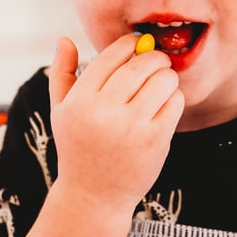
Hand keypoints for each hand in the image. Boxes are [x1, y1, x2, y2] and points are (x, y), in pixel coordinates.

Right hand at [45, 34, 183, 214]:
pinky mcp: (155, 140)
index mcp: (80, 100)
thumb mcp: (61, 111)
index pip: (112, 55)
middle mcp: (104, 111)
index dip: (129, 44)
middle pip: (141, 65)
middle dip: (154, 57)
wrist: (93, 196)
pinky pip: (174, 102)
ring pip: (163, 80)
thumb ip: (62, 74)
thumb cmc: (77, 148)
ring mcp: (131, 127)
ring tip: (162, 81)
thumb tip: (64, 39)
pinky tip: (165, 102)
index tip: (137, 45)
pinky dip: (174, 97)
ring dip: (167, 75)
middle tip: (158, 60)